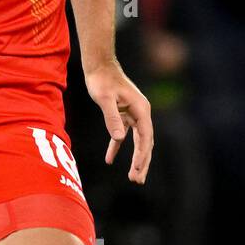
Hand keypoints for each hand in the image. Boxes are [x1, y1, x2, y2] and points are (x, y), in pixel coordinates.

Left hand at [84, 59, 153, 184]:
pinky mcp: (124, 114)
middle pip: (146, 142)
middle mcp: (141, 112)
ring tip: (133, 177)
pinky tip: (109, 159)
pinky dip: (117, 146)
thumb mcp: (104, 98)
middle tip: (137, 180)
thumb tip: (119, 138)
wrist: (99, 65)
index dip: (142, 155)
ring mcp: (134, 113)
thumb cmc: (101, 79)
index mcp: (141, 109)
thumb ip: (112, 118)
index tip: (137, 170)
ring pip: (137, 141)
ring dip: (134, 158)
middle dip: (142, 162)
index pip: (145, 137)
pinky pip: (123, 134)